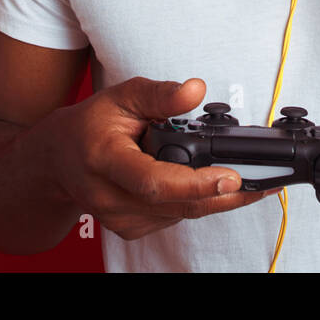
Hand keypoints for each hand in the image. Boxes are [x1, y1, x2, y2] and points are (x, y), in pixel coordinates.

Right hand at [47, 76, 273, 241]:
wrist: (56, 161)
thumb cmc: (89, 126)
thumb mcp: (121, 96)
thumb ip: (160, 94)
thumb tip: (196, 89)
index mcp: (104, 159)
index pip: (154, 181)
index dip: (196, 182)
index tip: (231, 176)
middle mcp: (109, 196)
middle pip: (176, 204)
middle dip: (224, 195)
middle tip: (262, 184)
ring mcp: (118, 219)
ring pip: (180, 214)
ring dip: (215, 199)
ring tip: (245, 180)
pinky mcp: (130, 229)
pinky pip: (173, 217)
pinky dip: (195, 201)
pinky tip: (205, 184)